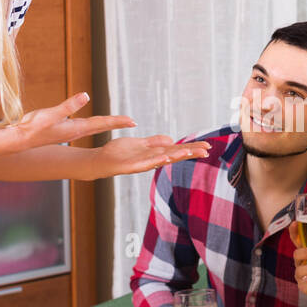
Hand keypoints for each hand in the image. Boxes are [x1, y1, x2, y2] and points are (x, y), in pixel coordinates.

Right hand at [11, 92, 137, 150]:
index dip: (117, 121)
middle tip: (132, 122)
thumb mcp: (52, 114)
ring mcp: (70, 131)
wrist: (19, 140)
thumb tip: (86, 95)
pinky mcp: (63, 130)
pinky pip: (84, 126)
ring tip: (117, 122)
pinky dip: (93, 124)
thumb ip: (69, 105)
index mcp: (76, 127)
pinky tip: (92, 123)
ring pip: (93, 126)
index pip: (101, 123)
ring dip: (106, 123)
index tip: (132, 121)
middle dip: (116, 123)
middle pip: (101, 125)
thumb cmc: (33, 127)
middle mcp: (76, 130)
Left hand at [93, 135, 211, 178]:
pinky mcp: (130, 166)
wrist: (100, 159)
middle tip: (206, 151)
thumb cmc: (119, 153)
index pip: (176, 149)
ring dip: (177, 156)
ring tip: (191, 152)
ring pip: (163, 159)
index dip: (191, 148)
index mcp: (154, 153)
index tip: (207, 146)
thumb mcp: (140, 144)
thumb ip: (155, 142)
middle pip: (174, 155)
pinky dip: (156, 160)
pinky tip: (165, 157)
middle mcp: (150, 159)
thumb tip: (171, 140)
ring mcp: (141, 163)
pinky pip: (145, 163)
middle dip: (190, 152)